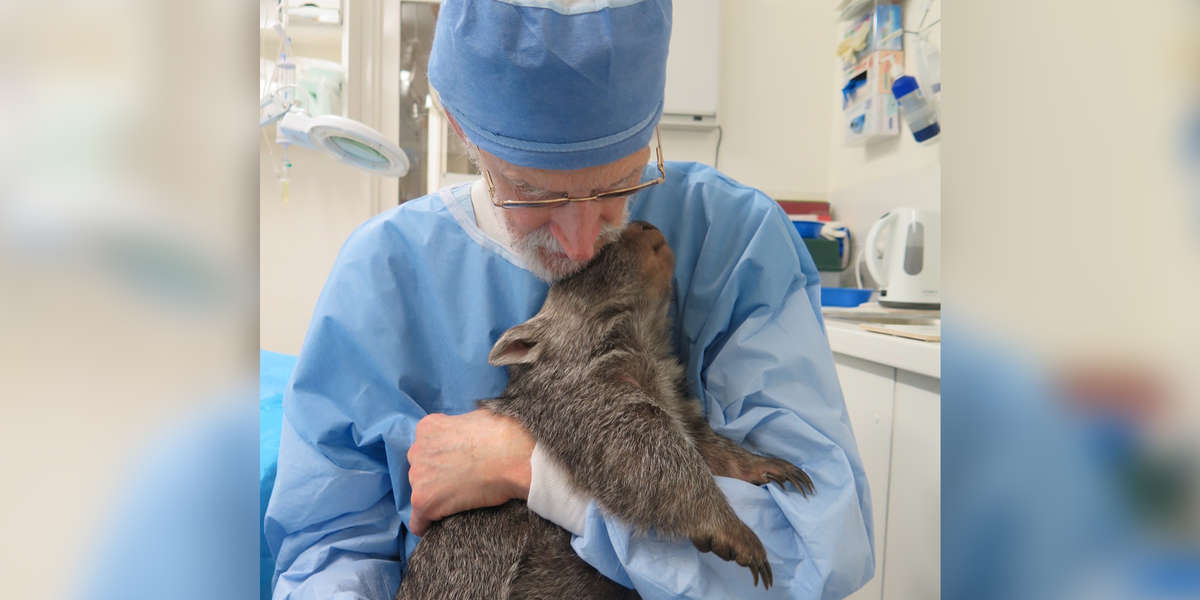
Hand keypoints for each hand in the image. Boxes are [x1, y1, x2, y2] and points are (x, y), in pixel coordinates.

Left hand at [406, 409, 533, 535]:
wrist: (513, 458)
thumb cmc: (503, 436)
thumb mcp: (476, 417)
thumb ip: (460, 428)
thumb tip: (467, 434)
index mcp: (428, 428)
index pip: (427, 446)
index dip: (444, 457)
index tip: (458, 464)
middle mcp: (417, 450)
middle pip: (422, 468)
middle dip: (437, 475)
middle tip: (463, 480)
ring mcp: (418, 476)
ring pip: (421, 491)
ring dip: (437, 496)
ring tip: (461, 499)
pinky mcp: (423, 501)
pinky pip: (418, 521)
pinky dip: (427, 524)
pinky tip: (439, 526)